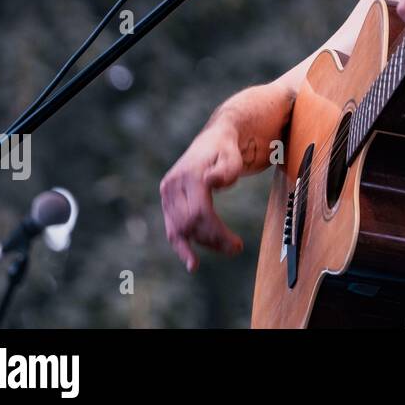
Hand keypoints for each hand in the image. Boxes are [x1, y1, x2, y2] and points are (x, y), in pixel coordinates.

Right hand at [159, 120, 244, 271]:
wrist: (212, 141)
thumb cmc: (226, 150)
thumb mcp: (232, 155)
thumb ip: (227, 169)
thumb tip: (213, 181)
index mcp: (189, 175)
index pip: (200, 213)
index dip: (217, 232)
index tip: (237, 245)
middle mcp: (173, 185)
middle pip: (190, 224)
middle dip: (213, 240)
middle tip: (236, 249)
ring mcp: (167, 193)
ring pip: (181, 229)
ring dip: (203, 244)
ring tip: (227, 250)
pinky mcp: (168, 201)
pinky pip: (172, 228)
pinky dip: (181, 247)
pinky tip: (192, 263)